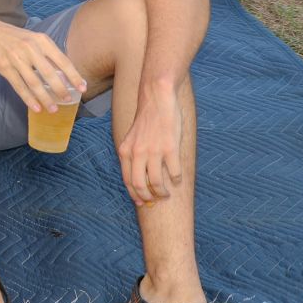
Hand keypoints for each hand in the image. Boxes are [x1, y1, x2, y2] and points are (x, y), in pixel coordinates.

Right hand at [0, 20, 86, 114]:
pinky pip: (19, 86)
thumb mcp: (32, 39)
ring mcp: (16, 59)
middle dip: (61, 89)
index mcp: (41, 40)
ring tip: (53, 109)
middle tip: (68, 100)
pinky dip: (29, 99)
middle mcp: (30, 49)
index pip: (62, 61)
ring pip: (34, 83)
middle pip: (49, 74)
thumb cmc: (12, 36)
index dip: (74, 76)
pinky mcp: (4, 67)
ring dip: (45, 98)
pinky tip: (36, 107)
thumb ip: (47, 53)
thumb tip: (64, 73)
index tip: (83, 88)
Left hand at [116, 85, 184, 205]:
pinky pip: (174, 172)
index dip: (134, 194)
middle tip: (155, 201)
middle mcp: (137, 153)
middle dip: (147, 198)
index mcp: (125, 151)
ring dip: (162, 192)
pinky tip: (177, 179)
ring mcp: (153, 151)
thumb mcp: (132, 138)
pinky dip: (176, 180)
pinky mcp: (170, 148)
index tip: (141, 203)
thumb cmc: (147, 120)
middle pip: (139, 185)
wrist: (157, 99)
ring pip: (157, 183)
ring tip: (167, 193)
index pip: (127, 180)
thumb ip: (133, 155)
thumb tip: (139, 178)